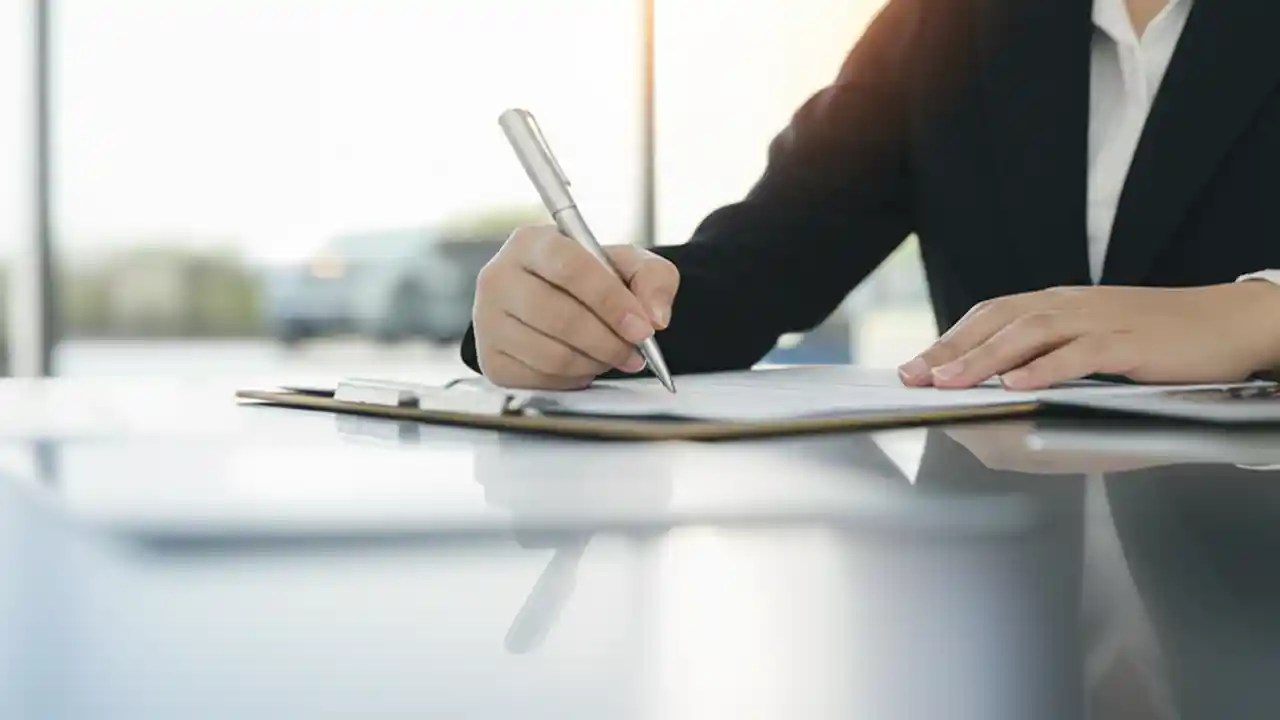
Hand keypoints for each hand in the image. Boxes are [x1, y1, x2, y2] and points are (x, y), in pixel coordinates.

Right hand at [472, 225, 678, 389]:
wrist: (554, 302)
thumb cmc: (590, 280)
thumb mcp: (628, 265)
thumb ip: (654, 279)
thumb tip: (655, 318)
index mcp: (531, 243)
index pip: (570, 268)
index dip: (611, 302)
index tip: (642, 328)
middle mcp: (499, 278)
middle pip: (560, 317)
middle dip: (608, 342)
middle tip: (635, 353)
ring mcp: (488, 321)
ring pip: (551, 355)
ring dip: (594, 363)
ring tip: (611, 356)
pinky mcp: (491, 360)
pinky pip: (541, 379)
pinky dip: (573, 378)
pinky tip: (583, 364)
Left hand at [898, 283, 1279, 389]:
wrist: (1227, 322)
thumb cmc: (1156, 338)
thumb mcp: (1092, 337)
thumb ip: (1049, 350)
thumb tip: (999, 380)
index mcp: (1057, 302)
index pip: (989, 315)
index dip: (948, 340)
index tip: (912, 368)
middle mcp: (1070, 304)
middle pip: (998, 321)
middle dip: (951, 350)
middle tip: (915, 378)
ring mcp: (1099, 320)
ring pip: (1029, 334)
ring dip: (984, 360)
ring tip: (951, 384)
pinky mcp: (1130, 341)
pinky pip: (1081, 353)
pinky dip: (1046, 369)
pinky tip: (1018, 386)